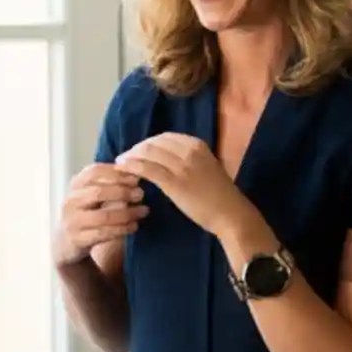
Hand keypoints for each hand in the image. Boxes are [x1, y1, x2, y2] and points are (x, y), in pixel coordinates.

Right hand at [53, 163, 148, 267]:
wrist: (66, 242)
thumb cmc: (87, 213)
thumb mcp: (93, 195)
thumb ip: (109, 184)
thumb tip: (137, 174)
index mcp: (76, 185)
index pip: (94, 172)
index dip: (116, 173)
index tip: (135, 177)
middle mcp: (71, 201)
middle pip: (97, 192)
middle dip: (122, 192)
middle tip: (140, 194)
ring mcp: (73, 221)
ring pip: (103, 216)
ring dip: (127, 213)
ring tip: (143, 211)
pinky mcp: (77, 239)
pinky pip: (104, 233)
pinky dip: (122, 229)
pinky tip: (134, 226)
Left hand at [114, 132, 253, 236]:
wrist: (231, 213)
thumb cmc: (220, 195)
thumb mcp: (206, 167)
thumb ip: (189, 159)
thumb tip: (166, 159)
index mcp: (197, 144)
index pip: (165, 137)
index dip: (148, 143)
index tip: (138, 151)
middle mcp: (188, 150)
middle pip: (154, 143)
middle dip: (136, 149)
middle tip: (125, 158)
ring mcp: (181, 165)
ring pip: (148, 153)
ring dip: (130, 157)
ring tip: (120, 164)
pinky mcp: (173, 182)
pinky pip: (147, 169)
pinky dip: (132, 167)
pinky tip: (123, 170)